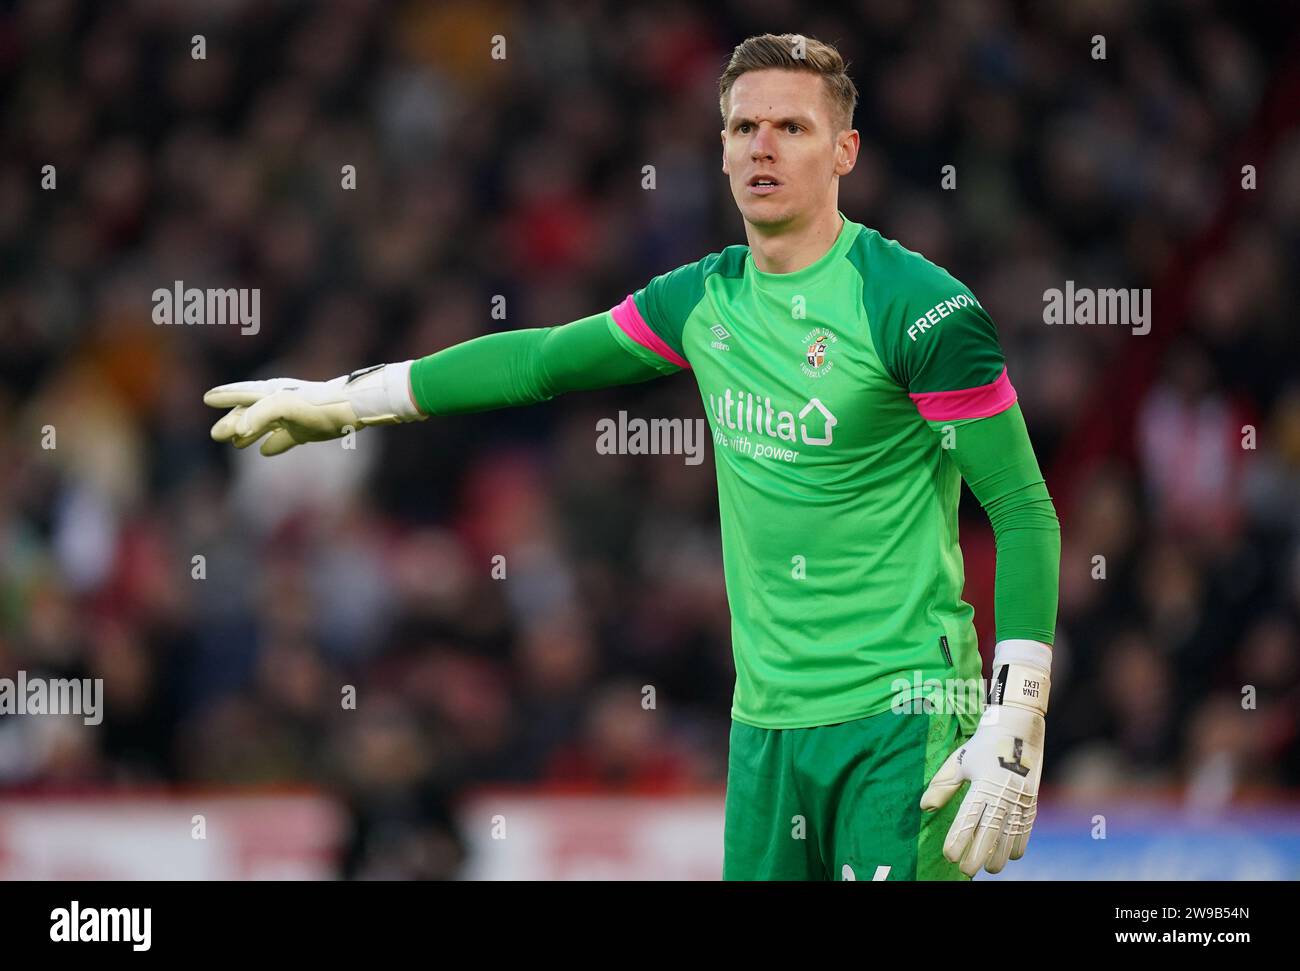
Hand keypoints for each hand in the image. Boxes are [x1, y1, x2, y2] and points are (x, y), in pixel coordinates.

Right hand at [204, 362, 421, 455]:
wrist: (354, 408)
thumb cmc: (319, 404)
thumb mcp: (285, 406)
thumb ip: (260, 416)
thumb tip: (238, 431)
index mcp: (273, 393)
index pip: (244, 394)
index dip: (227, 396)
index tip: (208, 398)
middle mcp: (282, 402)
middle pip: (251, 413)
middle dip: (233, 422)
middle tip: (215, 434)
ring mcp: (295, 416)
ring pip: (265, 425)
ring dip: (250, 433)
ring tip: (235, 443)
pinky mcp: (309, 429)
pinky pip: (286, 438)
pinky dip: (274, 444)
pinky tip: (266, 452)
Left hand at [920, 640, 1050, 875]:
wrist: (1019, 727)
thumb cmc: (984, 744)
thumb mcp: (959, 761)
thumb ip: (942, 786)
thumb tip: (924, 807)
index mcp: (983, 783)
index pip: (968, 818)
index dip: (958, 839)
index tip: (948, 855)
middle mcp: (1003, 793)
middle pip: (990, 833)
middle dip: (977, 855)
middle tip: (966, 870)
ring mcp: (1021, 798)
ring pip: (1010, 835)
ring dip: (999, 855)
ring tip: (988, 869)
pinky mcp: (1032, 799)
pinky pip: (1027, 828)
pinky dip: (1019, 844)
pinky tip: (1010, 856)